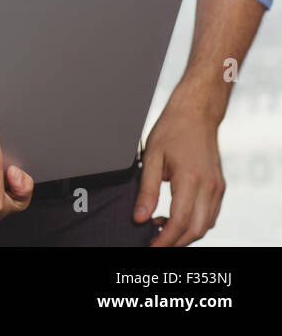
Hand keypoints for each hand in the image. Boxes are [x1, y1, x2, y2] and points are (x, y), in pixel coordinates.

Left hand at [134, 86, 223, 245]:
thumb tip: (139, 217)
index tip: (151, 245)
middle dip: (175, 242)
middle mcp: (209, 186)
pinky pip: (211, 214)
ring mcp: (217, 187)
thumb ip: (146, 190)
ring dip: (185, 234)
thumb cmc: (172, 130)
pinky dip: (195, 223)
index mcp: (191, 179)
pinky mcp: (219, 186)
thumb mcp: (151, 157)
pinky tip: (175, 217)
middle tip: (154, 242)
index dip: (165, 239)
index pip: (180, 221)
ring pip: (206, 224)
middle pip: (196, 229)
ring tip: (160, 228)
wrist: (196, 113)